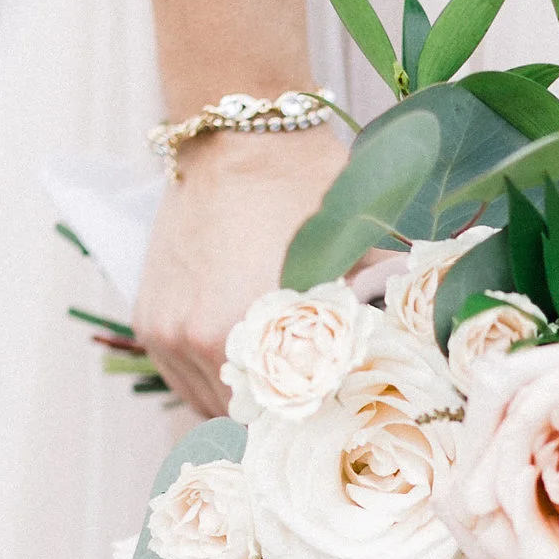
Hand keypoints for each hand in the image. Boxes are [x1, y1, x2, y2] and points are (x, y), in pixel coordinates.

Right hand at [133, 122, 349, 417]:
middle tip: (312, 405)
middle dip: (279, 415)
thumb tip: (408, 349)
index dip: (314, 421)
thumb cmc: (304, 187)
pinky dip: (210, 380)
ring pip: (209, 404)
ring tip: (277, 385)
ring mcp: (168, 335)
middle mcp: (202, 342)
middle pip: (245, 419)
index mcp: (258, 334)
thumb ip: (372, 309)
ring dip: (241, 401)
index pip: (288, 419)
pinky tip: (243, 365)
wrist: (236, 137)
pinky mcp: (149, 322)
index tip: (335, 417)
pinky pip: (182, 379)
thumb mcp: (353, 251)